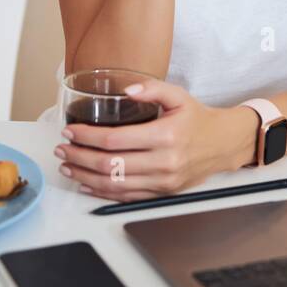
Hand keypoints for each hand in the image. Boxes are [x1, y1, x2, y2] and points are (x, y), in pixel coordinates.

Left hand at [54, 77, 256, 201]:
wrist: (224, 144)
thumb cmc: (198, 119)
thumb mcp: (178, 95)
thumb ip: (152, 89)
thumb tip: (126, 90)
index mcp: (165, 136)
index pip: (114, 140)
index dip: (87, 137)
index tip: (69, 131)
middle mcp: (163, 163)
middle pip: (109, 165)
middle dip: (79, 157)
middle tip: (61, 148)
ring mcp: (163, 182)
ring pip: (114, 185)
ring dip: (85, 176)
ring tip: (67, 165)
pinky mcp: (163, 193)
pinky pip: (126, 197)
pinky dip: (102, 192)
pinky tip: (86, 183)